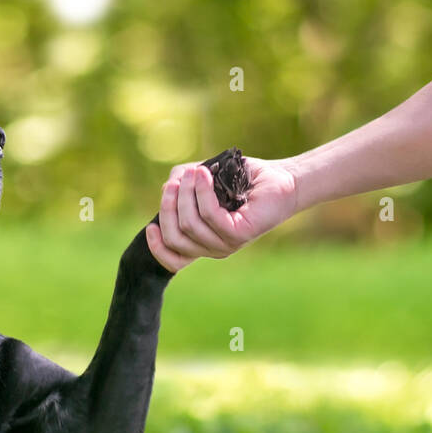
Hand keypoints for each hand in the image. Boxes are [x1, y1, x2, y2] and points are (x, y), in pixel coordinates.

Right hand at [146, 155, 298, 272]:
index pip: (173, 260)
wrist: (281, 179)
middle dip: (168, 207)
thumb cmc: (243, 180)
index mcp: (203, 241)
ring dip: (186, 194)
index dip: (156, 248)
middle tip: (175, 181)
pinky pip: (210, 215)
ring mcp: (226, 244)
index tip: (150, 227)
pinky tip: (204, 175)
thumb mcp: (204, 181)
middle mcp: (213, 248)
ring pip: (190, 224)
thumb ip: (182, 183)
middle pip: (175, 237)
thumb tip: (170, 185)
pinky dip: (202, 193)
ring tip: (195, 172)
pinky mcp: (239, 234)